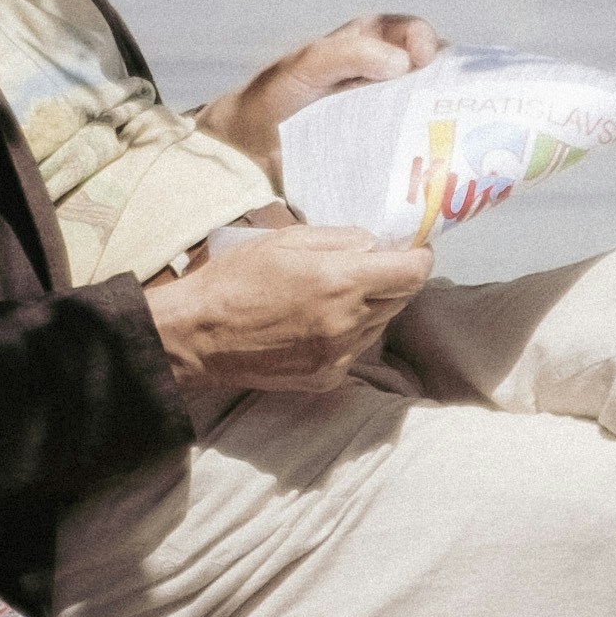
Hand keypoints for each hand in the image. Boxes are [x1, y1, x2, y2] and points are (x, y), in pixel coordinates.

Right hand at [144, 226, 426, 396]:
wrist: (198, 337)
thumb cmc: (235, 281)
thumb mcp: (285, 240)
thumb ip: (340, 239)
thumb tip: (377, 245)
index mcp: (338, 282)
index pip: (412, 272)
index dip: (417, 257)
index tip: (410, 249)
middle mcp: (346, 322)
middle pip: (401, 298)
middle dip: (393, 278)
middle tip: (370, 266)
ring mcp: (338, 355)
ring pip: (381, 324)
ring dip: (372, 306)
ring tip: (334, 294)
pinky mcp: (328, 377)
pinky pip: (357, 348)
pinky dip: (351, 331)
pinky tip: (319, 321)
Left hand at [198, 14, 438, 164]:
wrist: (245, 150)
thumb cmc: (272, 97)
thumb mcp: (304, 66)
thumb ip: (347, 54)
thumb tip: (402, 64)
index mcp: (368, 46)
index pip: (409, 34)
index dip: (422, 39)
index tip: (423, 57)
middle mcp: (386, 79)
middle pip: (433, 74)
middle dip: (452, 84)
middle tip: (458, 101)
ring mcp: (388, 117)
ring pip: (432, 113)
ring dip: (448, 123)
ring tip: (457, 136)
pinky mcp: (386, 152)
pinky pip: (418, 149)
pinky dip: (432, 154)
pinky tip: (441, 165)